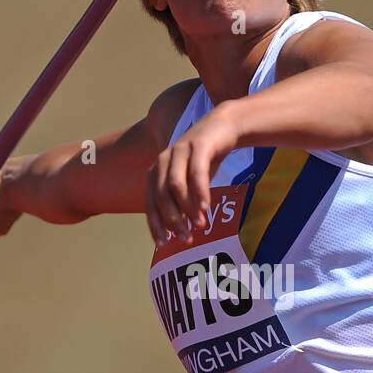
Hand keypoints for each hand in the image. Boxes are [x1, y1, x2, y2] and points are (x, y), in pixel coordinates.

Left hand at [146, 108, 239, 245]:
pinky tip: (206, 208)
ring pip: (176, 186)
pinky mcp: (198, 146)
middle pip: (161, 196)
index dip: (155, 225)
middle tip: (186, 238)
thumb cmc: (204, 159)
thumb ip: (182, 203)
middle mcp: (163, 161)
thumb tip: (179, 231)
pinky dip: (200, 192)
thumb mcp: (189, 182)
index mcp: (156, 172)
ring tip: (200, 225)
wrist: (222, 127)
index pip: (150, 203)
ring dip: (187, 209)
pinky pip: (196, 173)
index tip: (164, 245)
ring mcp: (179, 152)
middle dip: (172, 221)